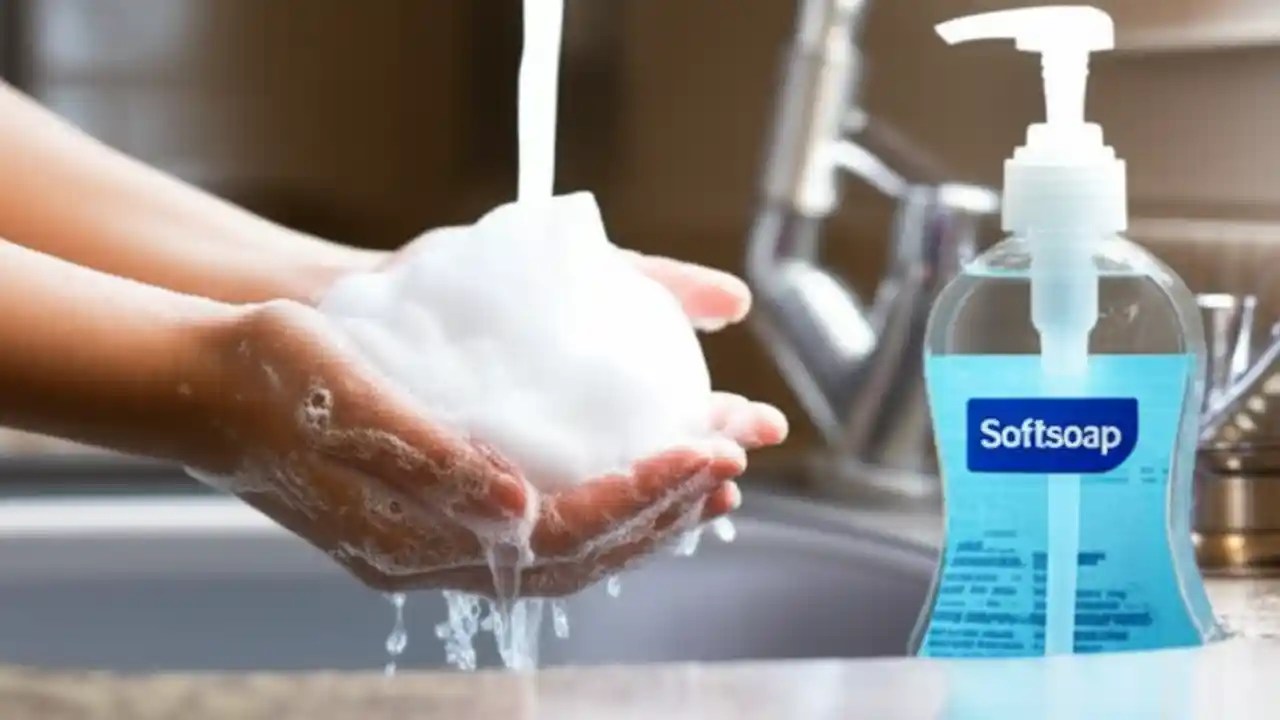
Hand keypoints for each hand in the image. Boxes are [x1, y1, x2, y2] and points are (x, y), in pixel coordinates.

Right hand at [203, 247, 783, 597]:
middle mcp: (431, 552)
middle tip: (732, 467)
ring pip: (562, 548)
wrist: (205, 385)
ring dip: (640, 517)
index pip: (560, 532)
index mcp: (415, 534)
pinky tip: (627, 479)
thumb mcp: (351, 404)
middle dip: (662, 514)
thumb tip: (521, 507)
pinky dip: (596, 507)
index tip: (708, 455)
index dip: (642, 497)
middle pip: (575, 554)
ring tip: (705, 484)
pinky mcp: (431, 513)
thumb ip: (436, 461)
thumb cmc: (272, 378)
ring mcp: (431, 539)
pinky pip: (535, 528)